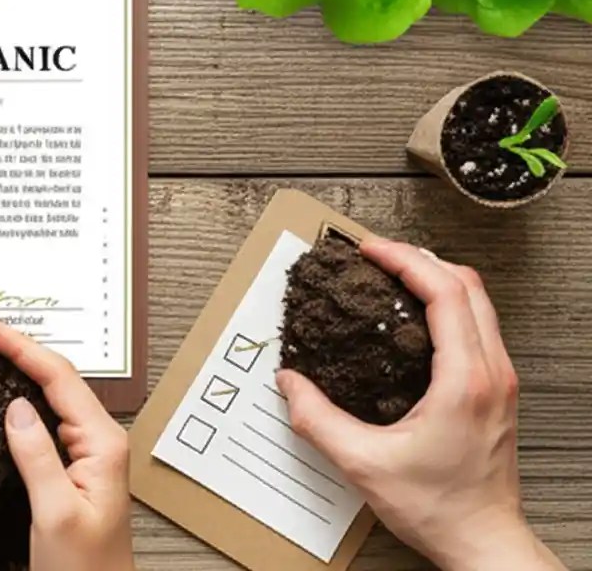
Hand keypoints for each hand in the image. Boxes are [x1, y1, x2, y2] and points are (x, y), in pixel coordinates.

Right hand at [0, 314, 135, 570]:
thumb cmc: (86, 569)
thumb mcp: (55, 513)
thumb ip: (37, 456)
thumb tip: (16, 406)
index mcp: (101, 443)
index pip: (57, 376)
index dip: (18, 345)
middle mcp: (97, 440)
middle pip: (53, 376)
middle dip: (14, 346)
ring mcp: (83, 452)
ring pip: (46, 394)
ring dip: (14, 366)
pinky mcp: (68, 466)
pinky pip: (40, 420)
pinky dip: (14, 396)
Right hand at [276, 238, 564, 570]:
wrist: (482, 540)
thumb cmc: (440, 508)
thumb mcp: (362, 464)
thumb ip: (317, 419)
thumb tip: (290, 385)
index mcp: (466, 380)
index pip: (445, 292)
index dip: (406, 260)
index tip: (371, 250)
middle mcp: (492, 373)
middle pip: (467, 284)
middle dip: (419, 258)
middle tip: (376, 253)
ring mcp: (500, 380)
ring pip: (478, 301)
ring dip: (436, 277)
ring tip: (394, 273)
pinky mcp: (497, 390)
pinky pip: (478, 324)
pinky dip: (447, 303)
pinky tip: (415, 314)